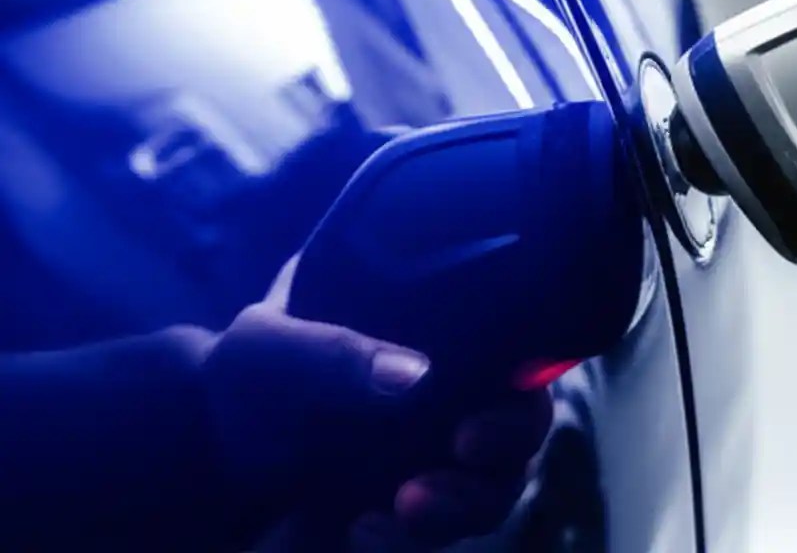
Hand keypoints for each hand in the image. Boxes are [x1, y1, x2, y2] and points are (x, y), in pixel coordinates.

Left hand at [205, 258, 551, 548]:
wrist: (202, 461)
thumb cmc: (243, 379)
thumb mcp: (269, 351)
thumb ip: (335, 355)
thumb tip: (416, 375)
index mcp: (439, 335)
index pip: (517, 350)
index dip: (524, 387)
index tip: (477, 423)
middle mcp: (457, 396)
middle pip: (521, 426)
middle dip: (502, 455)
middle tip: (460, 457)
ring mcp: (440, 457)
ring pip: (493, 487)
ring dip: (463, 505)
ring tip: (403, 508)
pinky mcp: (416, 511)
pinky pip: (441, 530)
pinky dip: (412, 537)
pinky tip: (362, 528)